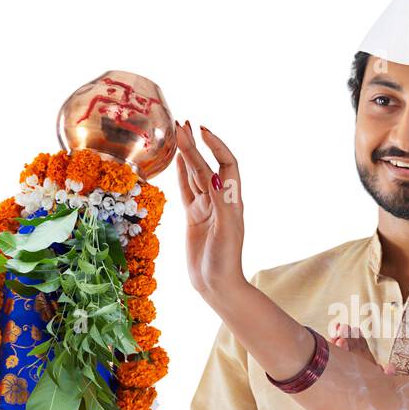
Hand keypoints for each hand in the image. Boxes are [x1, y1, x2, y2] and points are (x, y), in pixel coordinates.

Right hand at [174, 121, 245, 302]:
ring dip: (187, 154)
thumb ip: (220, 203)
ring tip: (176, 133)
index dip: (216, 146)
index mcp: (231, 201)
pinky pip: (186, 190)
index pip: (227, 164)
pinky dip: (181, 173)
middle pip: (207, 165)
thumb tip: (212, 175)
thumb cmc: (225, 260)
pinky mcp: (193, 217)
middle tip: (180, 124)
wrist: (216, 285)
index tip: (202, 131)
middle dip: (195, 145)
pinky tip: (176, 159)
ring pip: (195, 175)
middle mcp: (220, 201)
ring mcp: (205, 208)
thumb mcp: (225, 230)